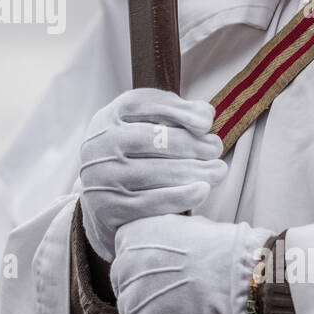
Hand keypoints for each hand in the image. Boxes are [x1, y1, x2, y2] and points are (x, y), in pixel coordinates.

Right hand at [78, 88, 227, 261]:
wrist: (95, 198)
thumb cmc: (128, 154)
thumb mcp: (139, 125)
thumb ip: (171, 113)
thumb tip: (205, 113)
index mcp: (108, 117)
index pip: (144, 105)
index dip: (178, 111)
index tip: (206, 123)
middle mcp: (100, 145)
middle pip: (153, 139)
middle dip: (192, 144)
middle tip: (216, 148)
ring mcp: (102, 178)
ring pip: (156, 172)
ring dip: (195, 170)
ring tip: (218, 170)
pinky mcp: (110, 209)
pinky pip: (152, 203)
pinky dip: (181, 196)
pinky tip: (203, 190)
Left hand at [111, 213, 274, 313]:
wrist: (241, 277)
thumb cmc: (227, 253)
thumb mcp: (190, 229)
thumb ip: (171, 240)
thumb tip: (175, 251)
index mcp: (136, 235)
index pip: (127, 257)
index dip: (143, 271)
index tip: (156, 279)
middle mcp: (127, 264)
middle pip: (125, 286)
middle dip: (142, 295)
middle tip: (164, 302)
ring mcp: (133, 297)